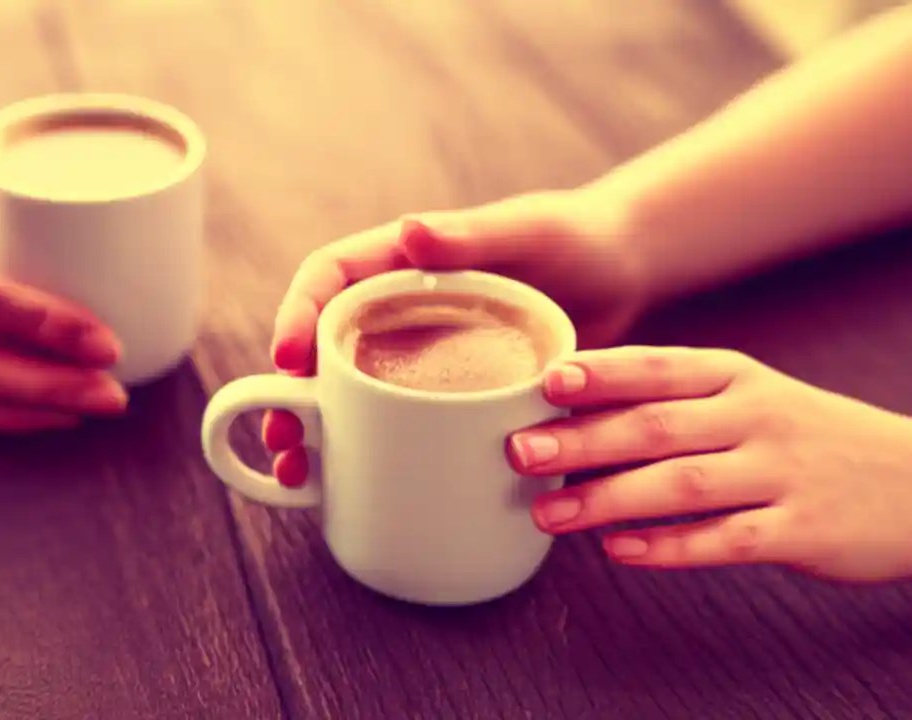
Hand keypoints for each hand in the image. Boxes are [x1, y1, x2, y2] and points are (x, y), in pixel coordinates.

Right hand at [263, 188, 647, 486]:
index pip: (331, 277)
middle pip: (327, 347)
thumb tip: (408, 234)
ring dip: (319, 432)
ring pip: (353, 393)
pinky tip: (359, 488)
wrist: (628, 276)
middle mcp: (404, 309)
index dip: (298, 312)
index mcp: (406, 262)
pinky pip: (401, 422)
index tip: (286, 358)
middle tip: (283, 437)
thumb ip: (474, 234)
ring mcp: (425, 354)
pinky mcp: (453, 393)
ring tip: (301, 474)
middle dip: (292, 393)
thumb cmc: (581, 239)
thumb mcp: (532, 231)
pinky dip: (373, 454)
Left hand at [509, 346, 911, 581]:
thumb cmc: (807, 437)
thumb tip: (568, 404)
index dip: (601, 374)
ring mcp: (782, 474)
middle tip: (521, 453)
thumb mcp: (750, 397)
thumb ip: (674, 397)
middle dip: (583, 440)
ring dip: (607, 500)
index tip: (544, 382)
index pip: (658, 369)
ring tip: (546, 514)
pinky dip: (669, 547)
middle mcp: (757, 417)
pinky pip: (725, 540)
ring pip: (681, 485)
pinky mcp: (802, 531)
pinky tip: (618, 551)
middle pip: (657, 426)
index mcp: (737, 377)